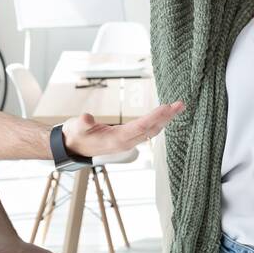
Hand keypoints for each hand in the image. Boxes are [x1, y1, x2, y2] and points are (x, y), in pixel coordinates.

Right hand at [62, 100, 183, 157]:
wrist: (72, 147)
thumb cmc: (75, 135)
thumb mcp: (76, 128)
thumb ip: (82, 124)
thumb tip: (86, 117)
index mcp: (116, 140)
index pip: (140, 127)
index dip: (154, 117)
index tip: (166, 107)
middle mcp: (125, 142)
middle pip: (151, 130)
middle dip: (166, 117)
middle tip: (180, 105)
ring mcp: (127, 142)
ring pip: (151, 131)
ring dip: (165, 119)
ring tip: (178, 107)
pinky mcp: (127, 139)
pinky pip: (147, 131)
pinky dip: (158, 122)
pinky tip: (165, 116)